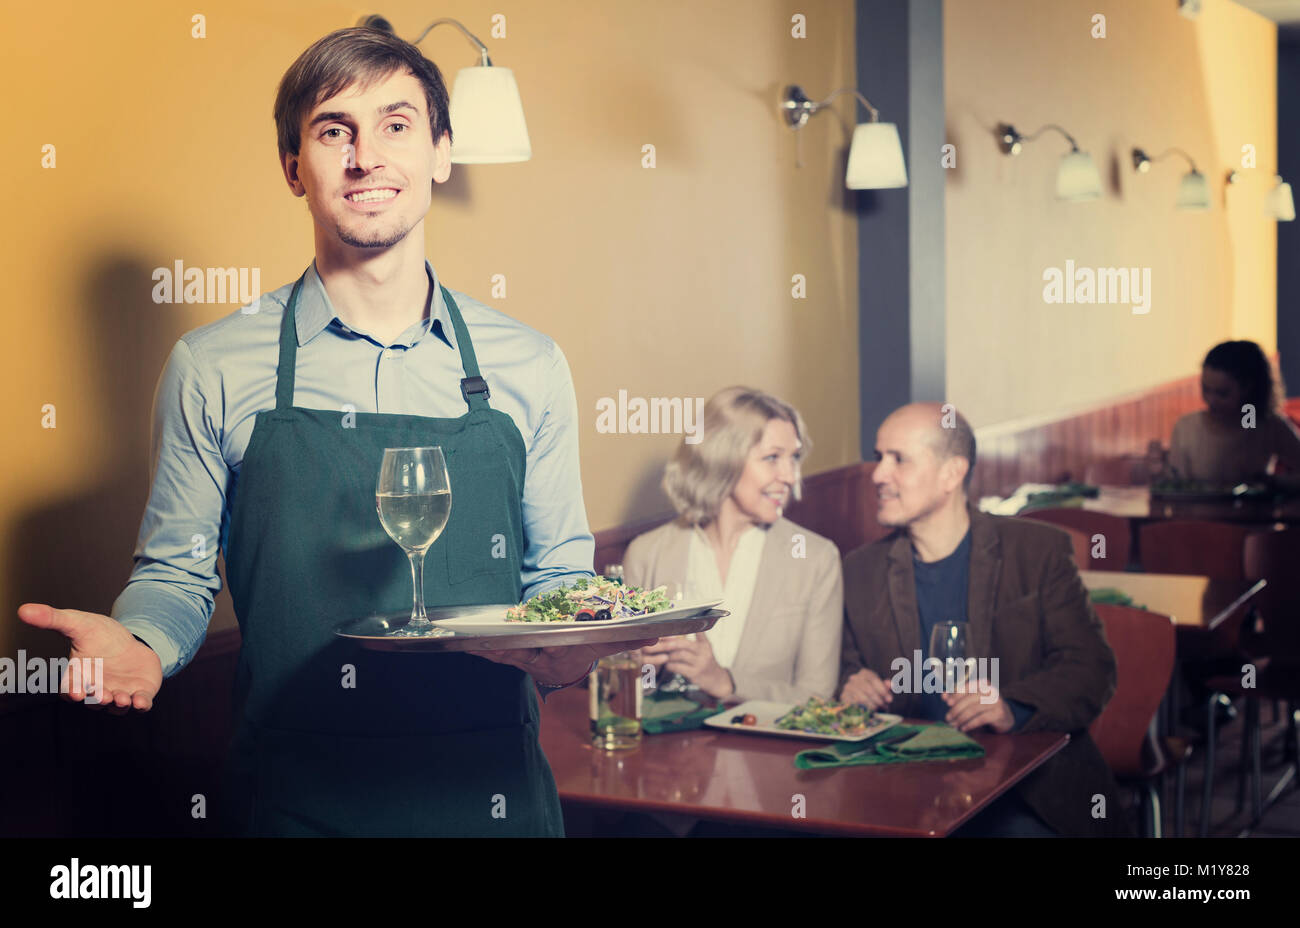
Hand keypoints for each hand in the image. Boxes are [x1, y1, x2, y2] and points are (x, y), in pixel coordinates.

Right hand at [16, 603, 162, 714]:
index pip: (70, 689)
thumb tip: (24, 610)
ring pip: (116, 706)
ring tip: (121, 698)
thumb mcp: (78, 623)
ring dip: (118, 705)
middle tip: (101, 695)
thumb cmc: (99, 635)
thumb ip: (54, 619)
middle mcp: (97, 689)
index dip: (72, 692)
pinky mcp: (139, 693)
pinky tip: (140, 701)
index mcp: (78, 677)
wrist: (131, 639)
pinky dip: (140, 705)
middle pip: (93, 701)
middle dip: (97, 700)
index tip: (76, 693)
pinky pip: (140, 704)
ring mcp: (118, 693)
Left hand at [471, 638, 658, 685]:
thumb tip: (655, 636)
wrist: (569, 658)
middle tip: (489, 641)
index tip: (533, 643)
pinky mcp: (512, 654)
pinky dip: (481, 649)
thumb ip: (629, 638)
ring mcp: (526, 658)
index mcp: (564, 654)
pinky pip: (496, 653)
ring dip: (488, 650)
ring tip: (470, 642)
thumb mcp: (607, 640)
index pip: (553, 649)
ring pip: (506, 654)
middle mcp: (543, 660)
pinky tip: (465, 644)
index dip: (544, 647)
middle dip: (505, 648)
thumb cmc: (586, 643)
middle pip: (524, 653)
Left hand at [638, 634, 732, 698]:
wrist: (716, 680)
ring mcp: (699, 664)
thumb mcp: (706, 647)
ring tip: (661, 655)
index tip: (662, 633)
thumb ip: (698, 636)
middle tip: (655, 644)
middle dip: (666, 644)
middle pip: (681, 644)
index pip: (689, 633)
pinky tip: (667, 664)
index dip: (675, 632)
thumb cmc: (706, 662)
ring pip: (678, 656)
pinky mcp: (694, 674)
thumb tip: (688, 623)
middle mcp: (703, 652)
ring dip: (668, 655)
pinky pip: (678, 667)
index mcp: (704, 644)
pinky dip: (670, 665)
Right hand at [839, 668, 891, 708]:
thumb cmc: (872, 691)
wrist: (856, 694)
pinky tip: (868, 712)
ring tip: (877, 709)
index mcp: (864, 673)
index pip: (873, 679)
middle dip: (878, 699)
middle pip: (868, 689)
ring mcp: (847, 687)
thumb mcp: (880, 687)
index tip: (890, 700)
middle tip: (884, 706)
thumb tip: (891, 685)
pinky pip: (854, 705)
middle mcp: (854, 678)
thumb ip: (886, 686)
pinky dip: (863, 709)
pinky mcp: (843, 697)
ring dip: (871, 705)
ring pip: (861, 698)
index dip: (882, 690)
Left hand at [942, 686, 1013, 732]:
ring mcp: (996, 702)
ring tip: (953, 725)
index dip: (956, 694)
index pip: (967, 687)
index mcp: (983, 683)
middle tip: (947, 718)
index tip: (947, 702)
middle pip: (969, 699)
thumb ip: (958, 696)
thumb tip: (943, 696)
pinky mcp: (999, 713)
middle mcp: (991, 690)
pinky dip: (970, 724)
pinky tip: (963, 728)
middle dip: (956, 709)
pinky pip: (981, 719)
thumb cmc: (985, 706)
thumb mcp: (972, 699)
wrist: (1006, 716)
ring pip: (974, 709)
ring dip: (961, 718)